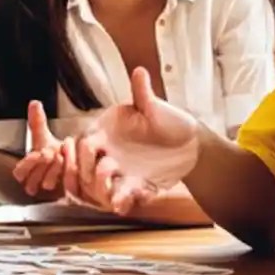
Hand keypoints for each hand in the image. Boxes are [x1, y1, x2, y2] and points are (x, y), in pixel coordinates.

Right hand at [12, 100, 67, 200]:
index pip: (19, 172)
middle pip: (32, 179)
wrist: (71, 162)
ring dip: (54, 171)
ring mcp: (49, 190)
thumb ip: (37, 122)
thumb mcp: (44, 137)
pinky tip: (70, 169)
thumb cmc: (53, 151)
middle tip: (51, 153)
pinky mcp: (63, 194)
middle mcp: (35, 181)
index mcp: (27, 169)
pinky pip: (63, 190)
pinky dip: (66, 179)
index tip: (37, 152)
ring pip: (47, 184)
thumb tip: (34, 102)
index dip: (28, 164)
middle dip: (41, 166)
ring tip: (62, 159)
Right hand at [71, 67, 199, 214]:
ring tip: (111, 198)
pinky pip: (124, 196)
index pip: (86, 142)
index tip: (88, 154)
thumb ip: (143, 93)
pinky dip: (122, 201)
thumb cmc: (168, 121)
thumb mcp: (155, 107)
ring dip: (104, 191)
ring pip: (102, 185)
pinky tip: (123, 205)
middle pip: (87, 167)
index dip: (84, 150)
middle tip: (99, 178)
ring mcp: (120, 171)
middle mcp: (108, 153)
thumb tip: (139, 70)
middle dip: (89, 174)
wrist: (190, 145)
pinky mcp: (134, 186)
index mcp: (106, 132)